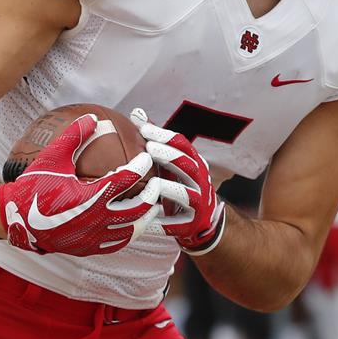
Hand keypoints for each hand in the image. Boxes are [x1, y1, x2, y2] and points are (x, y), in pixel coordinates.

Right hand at [0, 114, 156, 255]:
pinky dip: (129, 234)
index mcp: (90, 196)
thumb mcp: (52, 157)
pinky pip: (117, 243)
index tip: (146, 158)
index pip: (126, 179)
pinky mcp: (88, 248)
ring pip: (131, 230)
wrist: (17, 219)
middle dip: (151, 194)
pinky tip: (132, 226)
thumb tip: (93, 117)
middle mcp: (96, 219)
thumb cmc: (34, 187)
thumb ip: (74, 136)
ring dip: (145, 217)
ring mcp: (94, 237)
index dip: (140, 167)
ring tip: (152, 206)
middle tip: (156, 183)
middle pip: (137, 208)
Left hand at [133, 109, 223, 252]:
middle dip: (170, 156)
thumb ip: (156, 141)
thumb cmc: (179, 186)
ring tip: (153, 183)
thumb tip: (136, 112)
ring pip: (186, 194)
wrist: (201, 224)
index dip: (165, 135)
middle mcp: (200, 181)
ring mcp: (198, 204)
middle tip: (149, 148)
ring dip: (170, 188)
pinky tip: (146, 218)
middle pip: (188, 165)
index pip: (183, 144)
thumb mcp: (171, 164)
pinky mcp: (190, 226)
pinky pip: (176, 224)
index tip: (144, 128)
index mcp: (194, 164)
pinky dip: (162, 222)